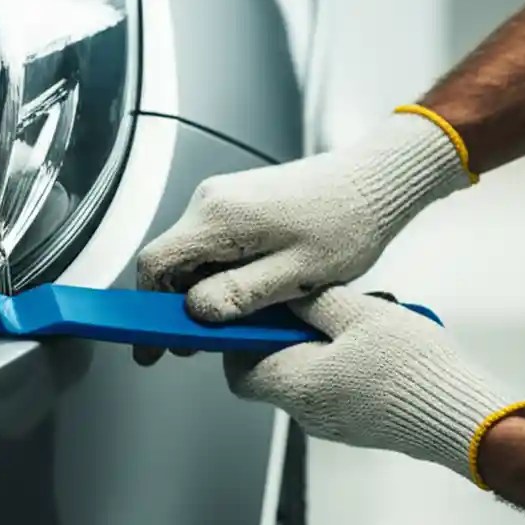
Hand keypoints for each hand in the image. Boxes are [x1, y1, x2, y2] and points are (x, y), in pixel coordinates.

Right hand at [135, 113, 470, 364]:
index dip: (149, 309)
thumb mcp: (297, 274)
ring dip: (206, 290)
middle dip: (182, 306)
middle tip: (208, 342)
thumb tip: (198, 312)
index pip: (155, 264)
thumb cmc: (348, 222)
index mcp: (219, 217)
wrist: (375, 180)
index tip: (155, 343)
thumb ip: (241, 294)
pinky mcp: (237, 202)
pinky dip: (220, 273)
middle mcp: (210, 200)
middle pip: (171, 262)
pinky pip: (212, 245)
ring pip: (192, 256)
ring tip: (244, 317)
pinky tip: (253, 292)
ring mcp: (222, 198)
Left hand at [224, 286, 510, 480]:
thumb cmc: (411, 369)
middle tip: (320, 308)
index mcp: (296, 386)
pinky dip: (343, 365)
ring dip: (323, 347)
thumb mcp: (359, 314)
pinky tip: (376, 345)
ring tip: (359, 321)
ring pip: (309, 378)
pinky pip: (336, 390)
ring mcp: (333, 423)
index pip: (239, 371)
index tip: (256, 314)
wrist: (461, 418)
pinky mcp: (358, 426)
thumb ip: (315, 302)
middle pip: (275, 372)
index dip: (239, 343)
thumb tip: (287, 296)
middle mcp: (306, 412)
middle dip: (290, 336)